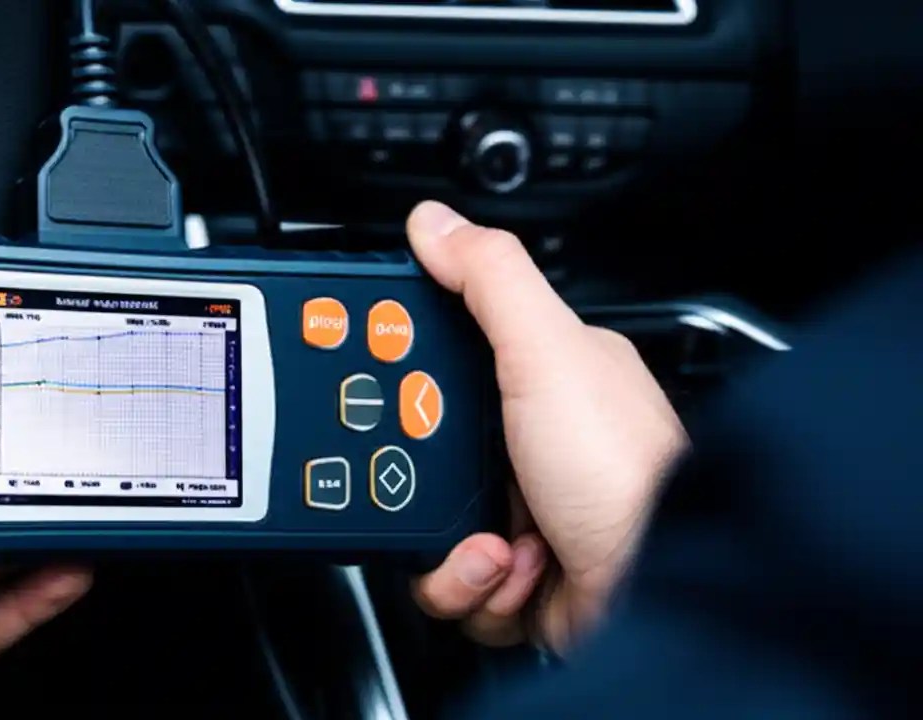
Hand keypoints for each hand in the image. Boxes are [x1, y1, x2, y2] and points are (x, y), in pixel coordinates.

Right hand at [407, 201, 685, 654]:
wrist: (653, 588)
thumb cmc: (623, 472)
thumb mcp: (546, 353)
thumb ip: (490, 280)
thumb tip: (436, 222)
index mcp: (551, 377)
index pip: (454, 359)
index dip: (413, 378)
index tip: (398, 392)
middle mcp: (540, 446)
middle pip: (430, 452)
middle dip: (426, 478)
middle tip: (452, 478)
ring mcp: (529, 514)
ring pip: (433, 525)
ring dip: (452, 546)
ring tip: (495, 541)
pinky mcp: (521, 578)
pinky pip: (456, 583)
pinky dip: (473, 587)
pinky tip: (513, 572)